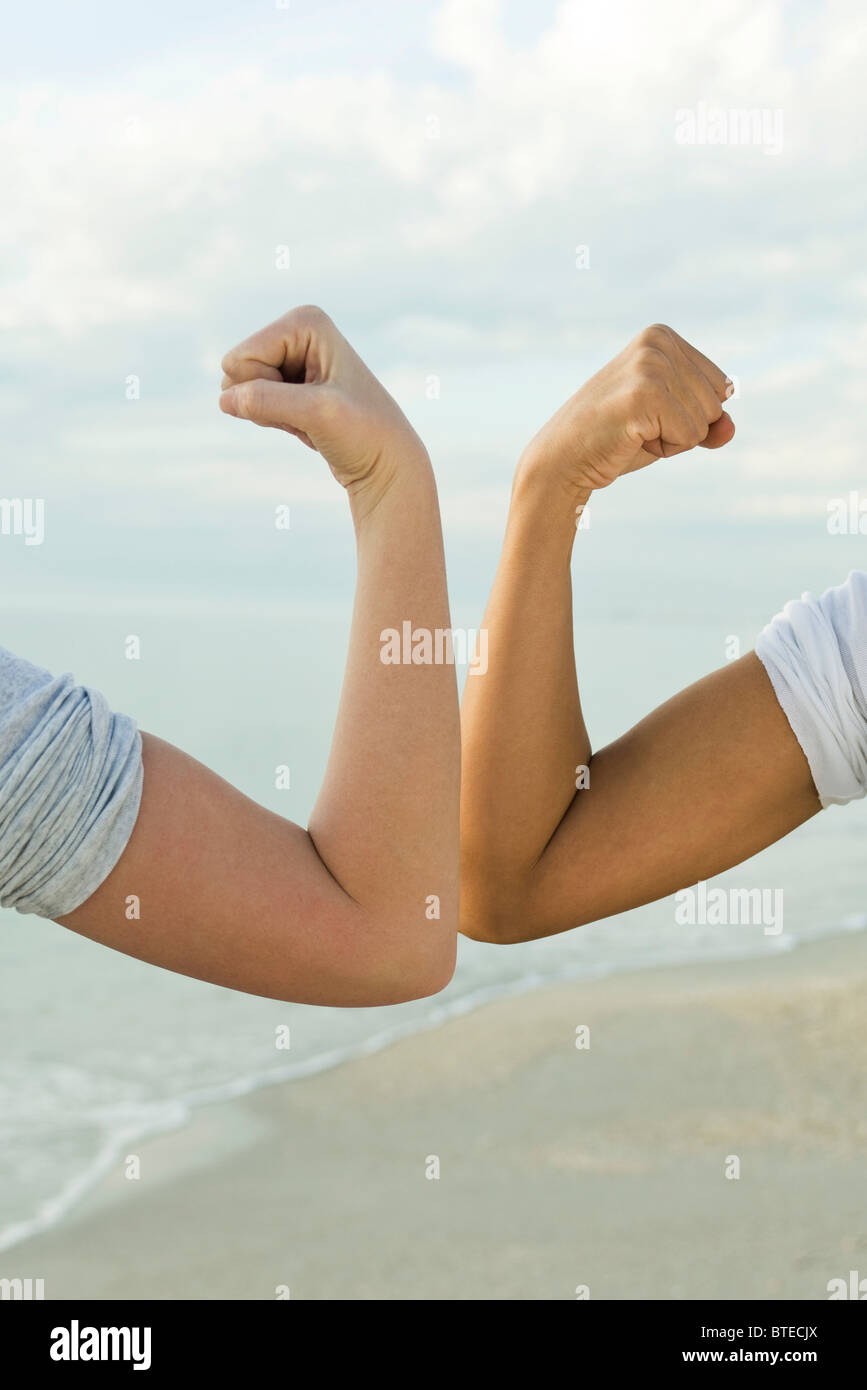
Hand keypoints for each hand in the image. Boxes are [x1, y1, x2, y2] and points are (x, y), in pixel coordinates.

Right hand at [220, 305, 427, 506]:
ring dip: (272, 414)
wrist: (386, 464)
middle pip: (237, 370)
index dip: (269, 389)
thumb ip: (267, 401)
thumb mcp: (317, 414)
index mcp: (304, 321)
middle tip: (310, 412)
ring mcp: (291, 358)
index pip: (241, 358)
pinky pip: (254, 403)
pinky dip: (275, 421)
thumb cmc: (364, 433)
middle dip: (267, 401)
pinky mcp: (289, 385)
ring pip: (242, 389)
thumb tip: (224, 400)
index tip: (313, 400)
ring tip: (311, 419)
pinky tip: (306, 425)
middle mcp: (297, 331)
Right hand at [520, 323, 734, 495]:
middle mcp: (657, 342)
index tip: (647, 415)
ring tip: (631, 431)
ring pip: (706, 422)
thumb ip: (707, 424)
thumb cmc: (615, 440)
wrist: (563, 460)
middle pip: (717, 403)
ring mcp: (650, 365)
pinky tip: (630, 438)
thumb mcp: (670, 425)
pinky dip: (665, 448)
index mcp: (662, 337)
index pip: (722, 387)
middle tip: (636, 427)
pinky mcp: (645, 393)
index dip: (689, 415)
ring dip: (672, 440)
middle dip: (682, 429)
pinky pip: (690, 435)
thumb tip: (730, 429)